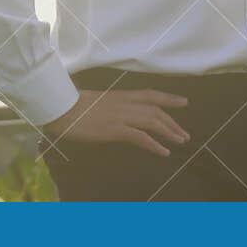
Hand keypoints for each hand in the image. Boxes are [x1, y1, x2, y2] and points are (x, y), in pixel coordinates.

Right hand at [43, 88, 189, 157]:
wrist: (62, 108)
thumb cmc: (74, 105)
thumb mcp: (99, 102)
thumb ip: (113, 106)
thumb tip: (120, 113)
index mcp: (121, 95)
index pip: (151, 94)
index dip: (169, 98)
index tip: (184, 102)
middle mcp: (125, 104)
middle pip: (156, 111)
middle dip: (172, 122)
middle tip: (185, 134)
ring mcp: (121, 116)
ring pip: (152, 122)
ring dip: (169, 132)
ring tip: (181, 141)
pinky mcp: (115, 129)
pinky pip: (140, 137)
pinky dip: (154, 144)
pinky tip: (164, 152)